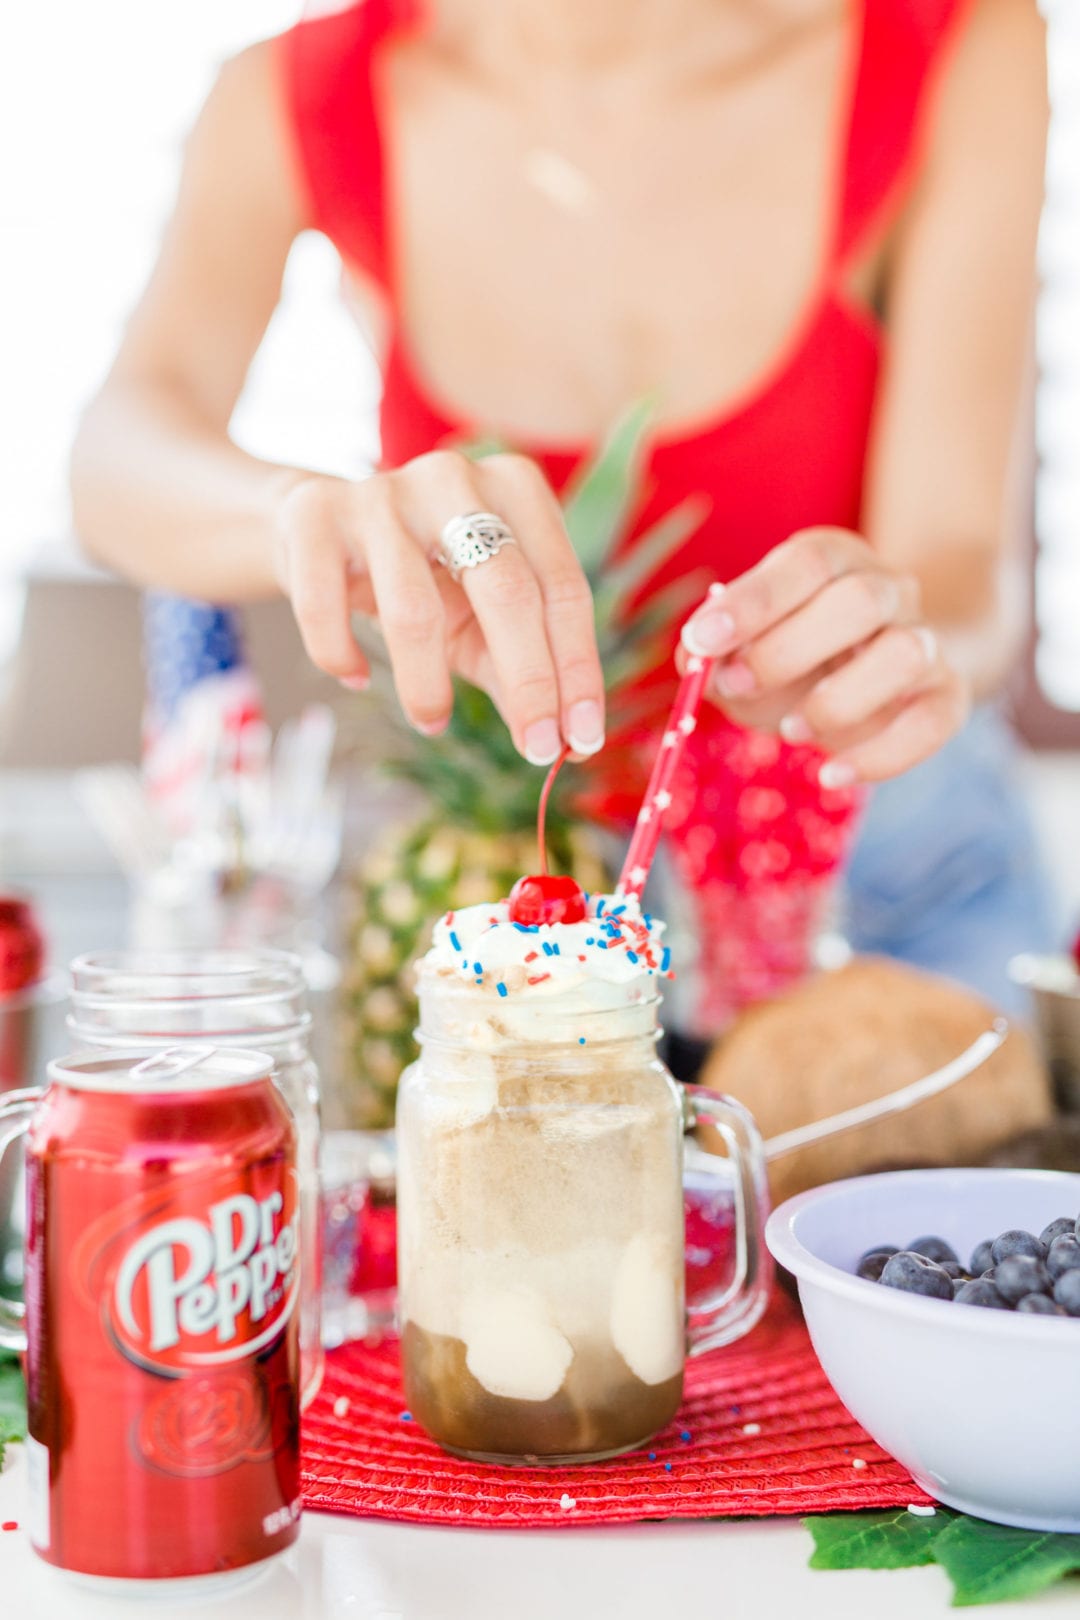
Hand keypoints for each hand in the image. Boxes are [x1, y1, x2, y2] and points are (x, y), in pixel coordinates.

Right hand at [272, 452, 603, 763]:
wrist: (320, 528)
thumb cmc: (426, 578)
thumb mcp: (485, 617)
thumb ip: (525, 668)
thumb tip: (568, 741)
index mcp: (517, 490)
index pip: (563, 589)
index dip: (577, 670)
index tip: (582, 740)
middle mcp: (456, 479)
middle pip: (508, 591)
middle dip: (529, 682)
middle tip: (536, 748)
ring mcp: (383, 493)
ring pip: (416, 609)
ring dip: (427, 685)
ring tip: (431, 722)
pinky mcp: (315, 515)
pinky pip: (328, 608)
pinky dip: (343, 656)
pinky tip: (356, 676)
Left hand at [679, 528, 969, 785]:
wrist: (872, 682)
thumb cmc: (792, 661)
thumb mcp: (743, 652)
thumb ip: (714, 654)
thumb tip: (695, 661)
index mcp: (834, 560)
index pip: (806, 564)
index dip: (753, 602)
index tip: (702, 640)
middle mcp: (888, 589)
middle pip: (858, 602)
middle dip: (785, 650)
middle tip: (736, 686)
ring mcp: (924, 640)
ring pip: (903, 654)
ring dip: (837, 699)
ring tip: (791, 729)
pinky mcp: (945, 695)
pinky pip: (932, 721)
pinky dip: (881, 755)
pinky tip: (832, 775)